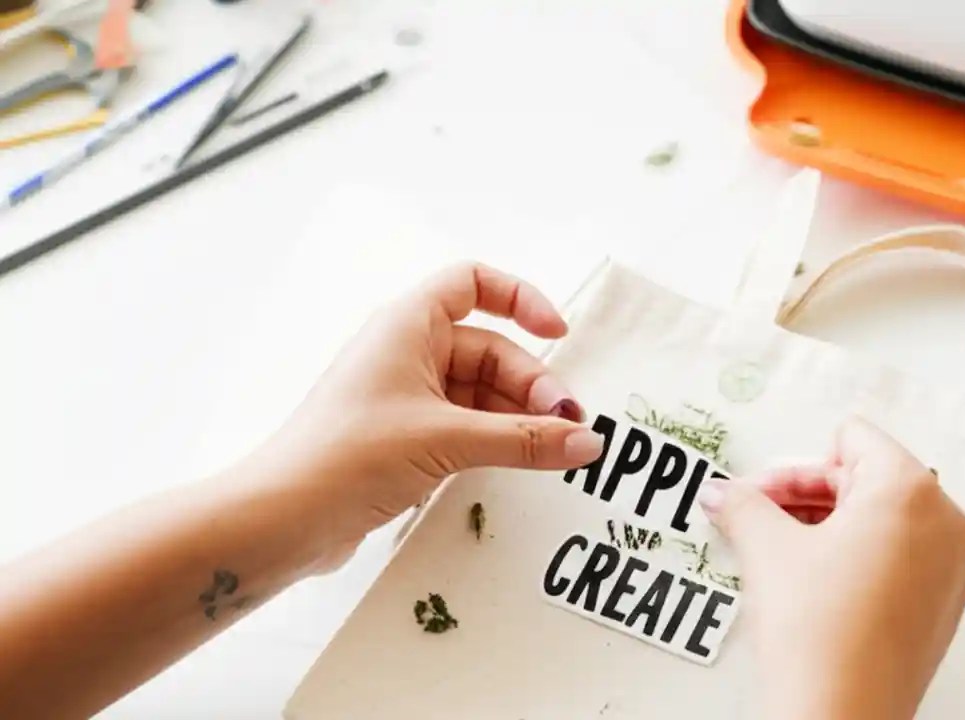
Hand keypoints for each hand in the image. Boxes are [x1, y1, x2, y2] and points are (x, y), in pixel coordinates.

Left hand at [248, 262, 605, 570]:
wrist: (280, 520)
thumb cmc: (347, 457)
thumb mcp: (447, 440)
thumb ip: (524, 440)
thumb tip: (587, 441)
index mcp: (407, 325)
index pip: (472, 283)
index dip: (520, 299)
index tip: (558, 333)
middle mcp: (406, 352)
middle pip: (490, 349)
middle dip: (532, 384)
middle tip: (566, 425)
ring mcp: (404, 397)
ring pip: (480, 392)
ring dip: (519, 417)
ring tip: (554, 450)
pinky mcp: (404, 438)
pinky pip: (465, 425)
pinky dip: (496, 439)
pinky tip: (521, 462)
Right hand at [698, 417, 964, 719]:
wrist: (841, 716)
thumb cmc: (821, 635)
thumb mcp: (766, 549)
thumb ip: (742, 504)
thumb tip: (724, 493)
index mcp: (911, 492)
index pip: (852, 439)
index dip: (797, 466)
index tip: (764, 493)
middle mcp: (946, 523)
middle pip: (869, 477)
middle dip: (811, 496)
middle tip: (763, 518)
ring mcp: (952, 568)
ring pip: (884, 520)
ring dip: (831, 526)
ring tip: (784, 554)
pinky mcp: (944, 606)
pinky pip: (900, 557)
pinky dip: (858, 558)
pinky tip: (816, 585)